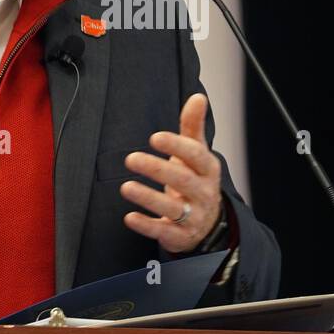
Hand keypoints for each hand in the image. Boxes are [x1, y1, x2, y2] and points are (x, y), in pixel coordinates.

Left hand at [120, 93, 223, 253]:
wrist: (208, 224)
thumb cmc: (196, 180)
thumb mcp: (196, 154)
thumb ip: (193, 126)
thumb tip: (198, 96)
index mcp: (208, 170)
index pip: (196, 156)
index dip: (177, 146)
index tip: (154, 137)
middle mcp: (204, 193)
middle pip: (183, 181)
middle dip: (157, 169)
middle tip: (130, 158)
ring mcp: (193, 217)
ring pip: (173, 209)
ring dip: (148, 198)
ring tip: (126, 187)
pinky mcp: (180, 236)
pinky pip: (164, 232)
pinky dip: (146, 226)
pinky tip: (129, 217)